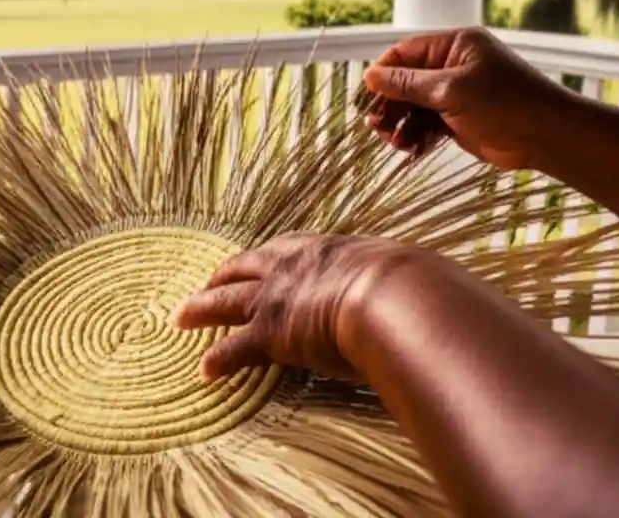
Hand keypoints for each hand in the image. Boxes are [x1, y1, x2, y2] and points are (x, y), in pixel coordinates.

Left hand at [169, 233, 467, 380]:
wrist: (396, 296)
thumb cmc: (414, 287)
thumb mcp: (408, 275)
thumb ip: (407, 285)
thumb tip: (437, 301)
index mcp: (329, 249)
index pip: (289, 248)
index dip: (269, 257)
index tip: (258, 261)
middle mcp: (295, 266)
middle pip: (247, 266)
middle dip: (224, 274)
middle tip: (208, 281)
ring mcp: (279, 296)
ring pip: (228, 299)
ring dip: (202, 307)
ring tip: (181, 315)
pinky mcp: (272, 331)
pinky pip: (236, 346)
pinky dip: (218, 358)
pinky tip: (205, 370)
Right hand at [363, 27, 570, 169]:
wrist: (547, 137)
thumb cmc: (505, 104)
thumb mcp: (451, 90)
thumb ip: (408, 83)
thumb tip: (370, 75)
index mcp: (454, 46)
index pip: (405, 52)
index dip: (383, 73)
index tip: (367, 97)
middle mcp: (453, 66)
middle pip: (406, 82)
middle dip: (390, 104)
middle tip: (377, 127)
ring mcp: (456, 93)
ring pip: (414, 106)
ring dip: (401, 124)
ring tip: (396, 143)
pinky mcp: (459, 119)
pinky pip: (428, 124)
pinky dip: (417, 136)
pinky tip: (411, 150)